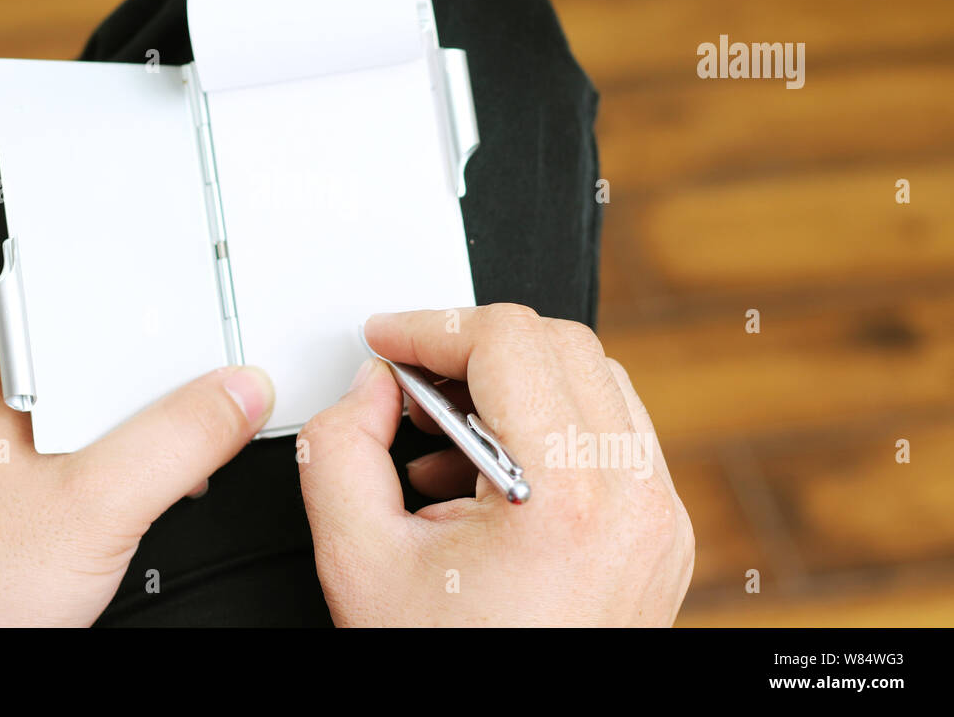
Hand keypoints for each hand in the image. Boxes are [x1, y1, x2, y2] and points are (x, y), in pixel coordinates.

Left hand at [0, 313, 273, 626]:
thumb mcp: (98, 501)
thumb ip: (179, 439)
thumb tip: (241, 393)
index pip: (96, 302)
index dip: (165, 323)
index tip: (212, 349)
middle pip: (107, 346)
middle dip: (162, 381)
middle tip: (200, 407)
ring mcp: (2, 417)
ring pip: (104, 391)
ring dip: (150, 421)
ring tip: (169, 452)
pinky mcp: (18, 457)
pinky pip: (92, 427)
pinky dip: (128, 449)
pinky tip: (145, 479)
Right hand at [297, 304, 693, 625]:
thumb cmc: (452, 672)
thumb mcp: (357, 558)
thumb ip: (340, 447)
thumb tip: (371, 389)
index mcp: (568, 500)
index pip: (510, 342)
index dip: (432, 324)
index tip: (387, 341)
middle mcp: (634, 500)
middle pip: (558, 344)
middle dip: (470, 347)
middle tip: (408, 380)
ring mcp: (658, 516)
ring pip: (591, 379)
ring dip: (510, 382)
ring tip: (442, 438)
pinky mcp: (658, 530)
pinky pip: (608, 430)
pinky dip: (545, 423)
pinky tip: (485, 474)